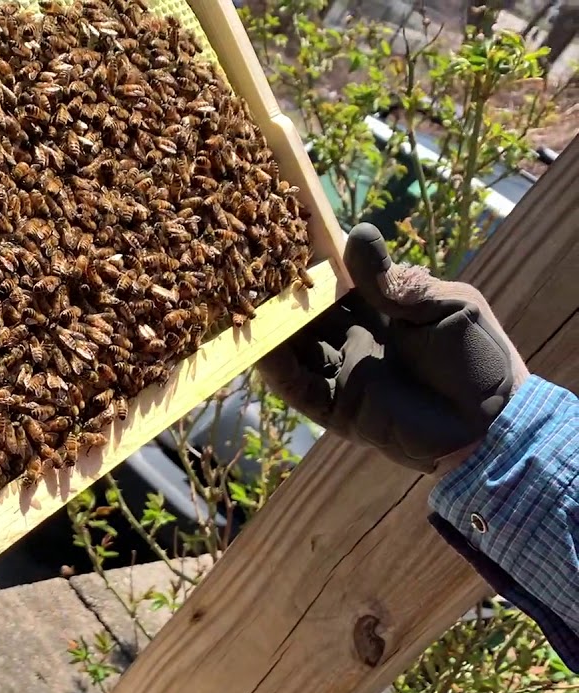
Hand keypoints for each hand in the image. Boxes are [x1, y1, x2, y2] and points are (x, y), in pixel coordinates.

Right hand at [258, 223, 527, 471]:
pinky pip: (296, 384)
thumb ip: (394, 281)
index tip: (284, 234)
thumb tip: (356, 232)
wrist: (490, 423)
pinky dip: (274, 366)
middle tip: (249, 265)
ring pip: (293, 345)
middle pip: (307, 311)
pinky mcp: (334, 407)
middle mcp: (354, 336)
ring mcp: (342, 372)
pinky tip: (256, 344)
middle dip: (280, 291)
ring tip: (238, 301)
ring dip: (270, 326)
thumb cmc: (477, 357)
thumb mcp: (442, 307)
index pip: (336, 278)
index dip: (313, 260)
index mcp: (381, 307)